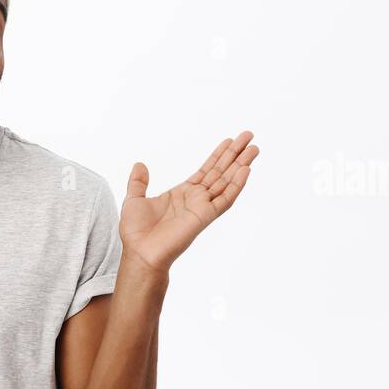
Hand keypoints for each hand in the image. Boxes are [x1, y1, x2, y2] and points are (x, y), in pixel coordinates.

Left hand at [119, 130, 258, 273]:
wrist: (140, 252)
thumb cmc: (136, 233)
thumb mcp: (134, 200)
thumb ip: (138, 182)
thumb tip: (139, 165)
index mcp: (182, 194)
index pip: (205, 170)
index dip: (217, 156)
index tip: (229, 141)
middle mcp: (195, 199)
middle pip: (220, 172)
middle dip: (234, 154)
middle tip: (249, 137)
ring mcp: (202, 207)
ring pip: (227, 182)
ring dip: (241, 165)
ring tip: (254, 149)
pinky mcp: (205, 216)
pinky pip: (225, 199)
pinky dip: (236, 185)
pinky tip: (246, 170)